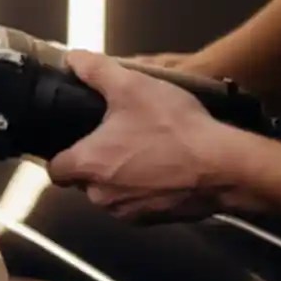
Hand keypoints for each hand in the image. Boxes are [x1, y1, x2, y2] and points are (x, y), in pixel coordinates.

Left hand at [49, 50, 234, 222]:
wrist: (223, 167)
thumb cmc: (173, 128)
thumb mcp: (132, 87)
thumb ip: (97, 72)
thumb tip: (74, 59)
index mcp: (87, 165)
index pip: (56, 170)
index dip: (64, 154)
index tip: (78, 142)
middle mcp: (100, 195)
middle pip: (85, 181)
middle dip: (98, 162)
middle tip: (120, 139)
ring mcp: (127, 212)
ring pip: (112, 194)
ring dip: (123, 177)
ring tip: (146, 151)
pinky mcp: (153, 220)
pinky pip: (139, 204)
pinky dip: (147, 190)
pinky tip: (166, 169)